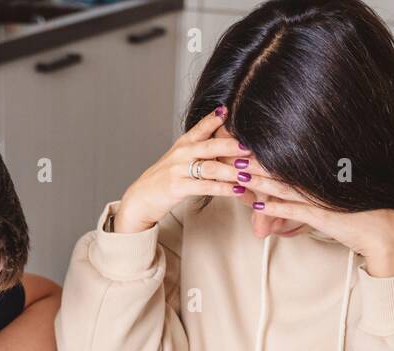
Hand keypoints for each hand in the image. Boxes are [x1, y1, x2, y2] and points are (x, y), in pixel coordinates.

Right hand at [111, 106, 252, 233]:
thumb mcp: (180, 159)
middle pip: (211, 145)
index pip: (202, 126)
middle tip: (252, 146)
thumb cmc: (165, 178)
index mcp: (184, 143)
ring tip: (250, 173)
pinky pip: (205, 187)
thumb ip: (200, 149)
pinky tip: (238, 190)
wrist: (141, 198)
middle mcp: (181, 153)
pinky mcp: (178, 187)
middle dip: (233, 146)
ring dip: (233, 171)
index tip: (231, 109)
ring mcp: (178, 170)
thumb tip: (227, 142)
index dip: (216, 117)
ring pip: (211, 167)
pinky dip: (224, 188)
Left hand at [234, 166, 393, 277]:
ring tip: (236, 174)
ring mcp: (321, 198)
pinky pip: (296, 211)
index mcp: (318, 175)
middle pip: (280, 169)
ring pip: (283, 187)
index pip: (284, 160)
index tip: (242, 144)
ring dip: (258, 181)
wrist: (384, 231)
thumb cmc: (356, 216)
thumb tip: (275, 207)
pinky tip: (257, 207)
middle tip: (231, 151)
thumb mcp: (327, 203)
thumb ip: (302, 201)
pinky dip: (275, 209)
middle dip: (254, 162)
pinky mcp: (325, 215)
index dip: (262, 153)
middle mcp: (318, 182)